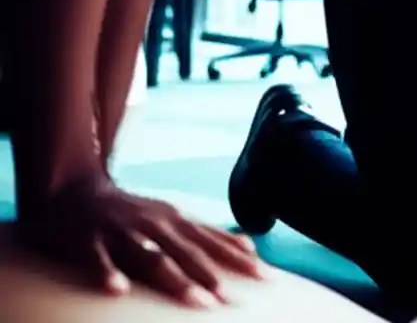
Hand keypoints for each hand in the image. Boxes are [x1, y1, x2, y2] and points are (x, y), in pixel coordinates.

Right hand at [16, 173, 261, 306]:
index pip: (214, 243)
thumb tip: (250, 246)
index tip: (266, 277)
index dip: (239, 260)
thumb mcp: (175, 217)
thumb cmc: (133, 212)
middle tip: (231, 300)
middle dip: (210, 276)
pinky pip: (99, 259)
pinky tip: (118, 291)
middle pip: (187, 253)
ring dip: (175, 279)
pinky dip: (108, 273)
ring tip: (196, 300)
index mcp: (176, 220)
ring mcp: (122, 231)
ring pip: (151, 257)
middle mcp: (154, 224)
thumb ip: (210, 234)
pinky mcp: (88, 240)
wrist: (75, 190)